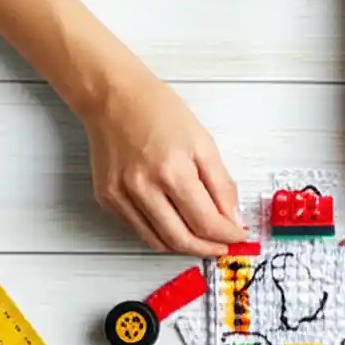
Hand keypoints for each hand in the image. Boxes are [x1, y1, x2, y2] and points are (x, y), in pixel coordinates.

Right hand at [83, 75, 245, 256]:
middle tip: (222, 246)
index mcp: (172, 171)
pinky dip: (161, 233)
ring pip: (158, 242)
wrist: (112, 96)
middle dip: (207, 248)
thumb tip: (233, 219)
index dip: (227, 235)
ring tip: (201, 239)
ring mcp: (121, 196)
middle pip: (182, 239)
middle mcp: (143, 187)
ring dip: (184, 246)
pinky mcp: (107, 198)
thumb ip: (222, 185)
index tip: (238, 235)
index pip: (206, 222)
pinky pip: (139, 229)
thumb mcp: (203, 142)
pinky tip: (175, 223)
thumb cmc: (157, 111)